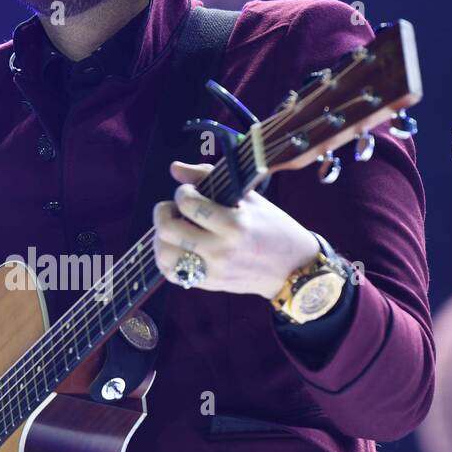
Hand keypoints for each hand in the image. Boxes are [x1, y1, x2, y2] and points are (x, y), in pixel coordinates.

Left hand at [152, 161, 319, 299]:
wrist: (292, 268)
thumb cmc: (272, 227)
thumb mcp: (250, 198)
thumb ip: (210, 178)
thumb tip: (174, 168)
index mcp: (235, 224)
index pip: (188, 203)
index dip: (181, 193)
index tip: (189, 192)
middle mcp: (222, 250)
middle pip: (169, 229)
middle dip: (162, 213)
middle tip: (171, 209)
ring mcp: (214, 270)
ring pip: (165, 254)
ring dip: (160, 237)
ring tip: (171, 228)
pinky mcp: (209, 284)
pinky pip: (172, 273)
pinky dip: (166, 258)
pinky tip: (174, 246)